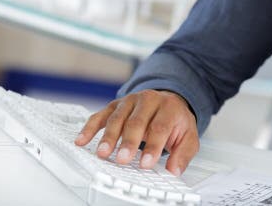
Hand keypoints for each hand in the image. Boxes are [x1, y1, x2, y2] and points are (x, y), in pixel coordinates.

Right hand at [74, 89, 198, 175]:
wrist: (168, 100)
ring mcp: (130, 101)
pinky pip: (101, 115)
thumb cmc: (175, 120)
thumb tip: (174, 171)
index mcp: (169, 108)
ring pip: (117, 117)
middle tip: (122, 158)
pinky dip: (90, 127)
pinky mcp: (115, 105)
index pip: (160, 127)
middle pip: (136, 121)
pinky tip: (83, 139)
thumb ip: (183, 154)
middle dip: (128, 141)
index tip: (146, 163)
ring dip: (109, 136)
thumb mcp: (188, 136)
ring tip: (103, 152)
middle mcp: (148, 100)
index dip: (152, 146)